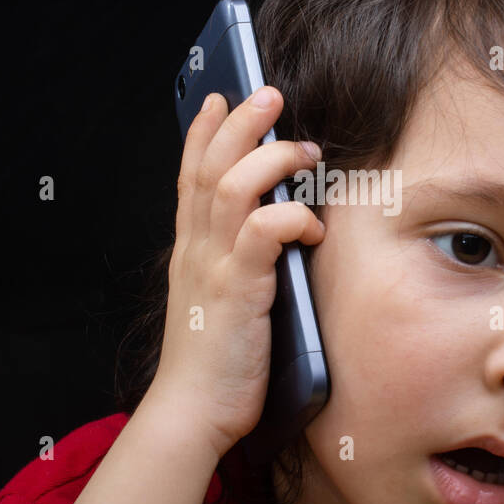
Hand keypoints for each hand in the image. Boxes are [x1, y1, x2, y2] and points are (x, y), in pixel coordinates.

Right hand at [146, 87, 324, 458]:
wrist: (191, 411)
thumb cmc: (215, 361)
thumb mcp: (218, 299)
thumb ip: (235, 262)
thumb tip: (269, 231)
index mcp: (191, 249)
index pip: (190, 174)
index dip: (204, 131)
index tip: (220, 96)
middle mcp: (197, 249)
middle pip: (212, 166)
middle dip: (240, 122)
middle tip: (270, 91)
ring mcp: (214, 267)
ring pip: (234, 187)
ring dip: (272, 159)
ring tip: (306, 150)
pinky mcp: (238, 291)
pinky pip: (262, 233)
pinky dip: (291, 217)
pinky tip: (313, 226)